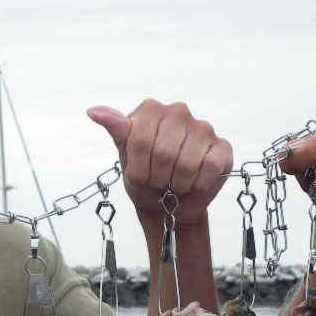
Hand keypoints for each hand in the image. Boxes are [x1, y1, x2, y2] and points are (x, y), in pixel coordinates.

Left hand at [87, 101, 232, 226]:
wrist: (169, 206)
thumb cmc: (145, 179)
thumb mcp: (126, 157)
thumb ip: (116, 131)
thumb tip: (93, 111)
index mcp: (151, 109)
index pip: (139, 138)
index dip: (138, 168)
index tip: (139, 176)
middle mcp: (179, 111)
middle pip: (163, 152)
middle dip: (157, 177)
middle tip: (158, 182)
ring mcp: (203, 128)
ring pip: (186, 163)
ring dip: (177, 184)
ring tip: (175, 183)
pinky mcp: (222, 147)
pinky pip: (209, 167)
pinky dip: (198, 185)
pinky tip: (194, 183)